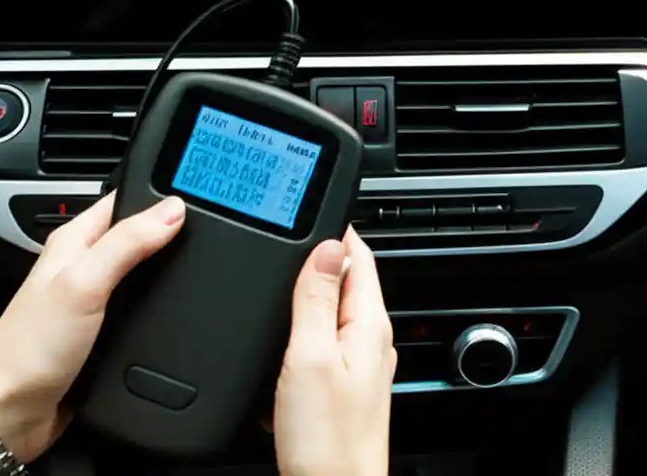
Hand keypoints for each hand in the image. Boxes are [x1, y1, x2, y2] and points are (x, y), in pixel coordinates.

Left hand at [0, 193, 185, 462]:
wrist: (9, 412)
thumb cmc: (28, 350)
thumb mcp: (83, 284)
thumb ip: (127, 243)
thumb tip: (173, 211)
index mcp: (74, 242)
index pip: (125, 199)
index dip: (161, 194)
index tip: (198, 192)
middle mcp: (82, 267)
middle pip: (137, 234)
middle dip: (171, 232)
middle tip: (210, 227)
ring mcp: (93, 301)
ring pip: (142, 273)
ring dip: (167, 271)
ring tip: (198, 262)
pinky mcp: (102, 334)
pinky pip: (141, 310)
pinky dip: (160, 309)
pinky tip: (174, 311)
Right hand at [273, 228, 396, 475]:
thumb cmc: (327, 440)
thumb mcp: (311, 356)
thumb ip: (316, 298)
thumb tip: (326, 245)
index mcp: (369, 324)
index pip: (359, 255)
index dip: (334, 227)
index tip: (309, 206)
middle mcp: (370, 340)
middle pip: (345, 280)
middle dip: (316, 257)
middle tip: (285, 232)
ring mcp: (358, 365)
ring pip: (329, 313)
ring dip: (305, 294)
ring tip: (277, 279)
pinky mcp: (340, 389)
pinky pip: (319, 345)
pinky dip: (298, 332)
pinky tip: (276, 336)